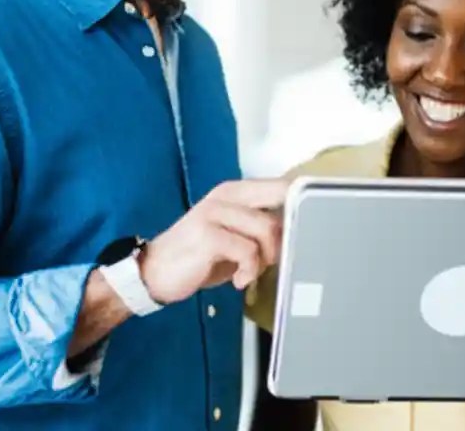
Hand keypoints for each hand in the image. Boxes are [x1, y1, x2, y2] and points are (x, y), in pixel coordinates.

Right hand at [138, 179, 287, 304]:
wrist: (154, 272)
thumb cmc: (198, 257)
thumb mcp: (233, 237)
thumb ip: (260, 229)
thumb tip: (297, 234)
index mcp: (236, 191)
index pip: (281, 185)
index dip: (302, 202)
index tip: (310, 225)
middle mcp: (226, 195)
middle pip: (281, 200)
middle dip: (285, 234)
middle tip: (272, 258)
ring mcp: (215, 213)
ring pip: (267, 229)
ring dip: (265, 258)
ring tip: (248, 271)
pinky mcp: (208, 235)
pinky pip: (248, 252)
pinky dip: (249, 271)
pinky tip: (237, 280)